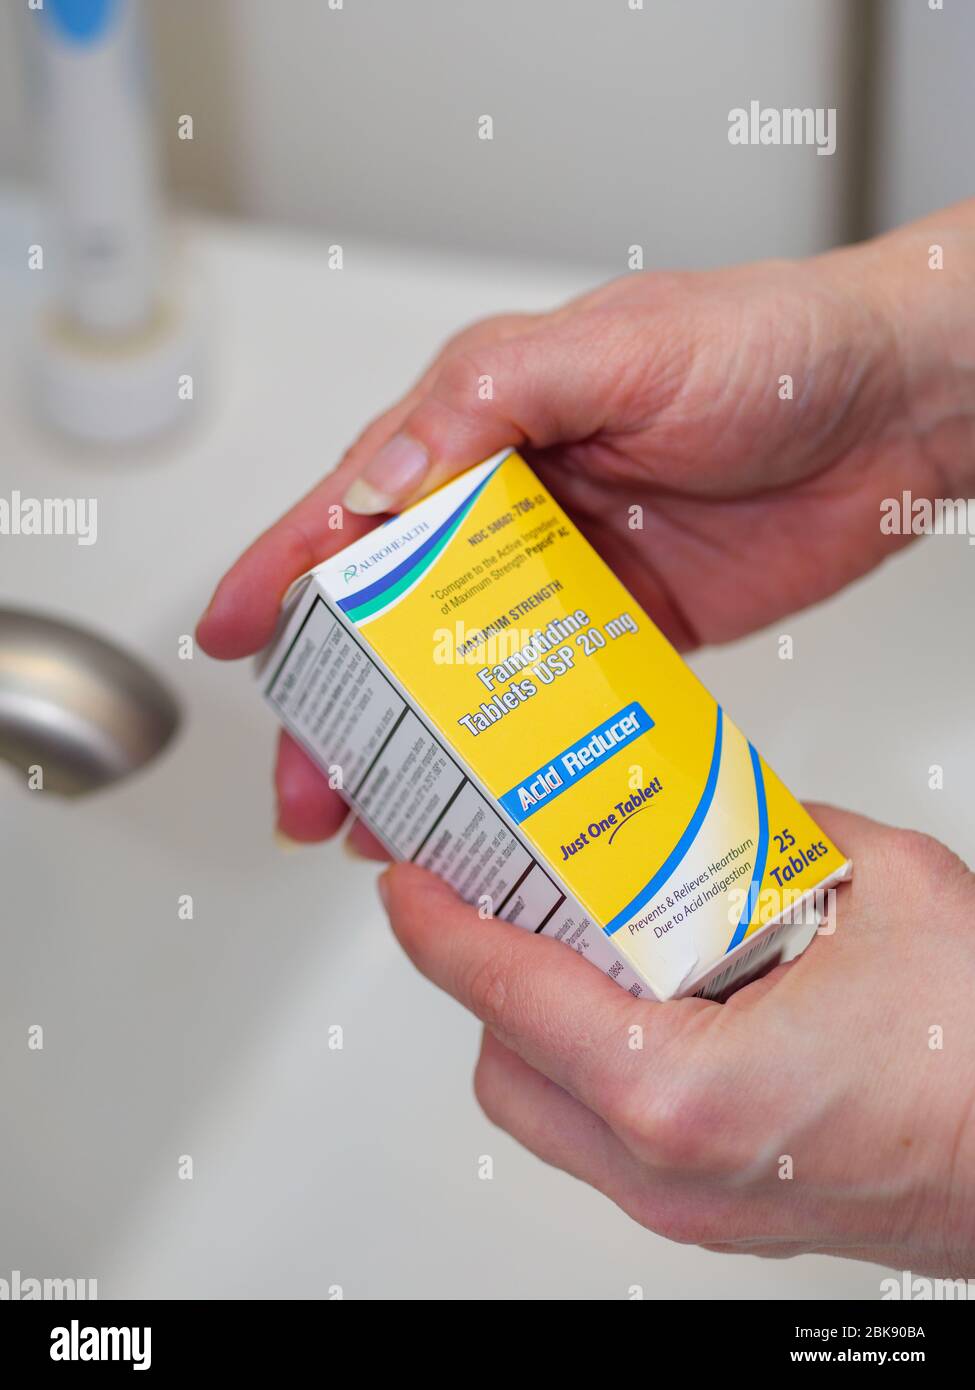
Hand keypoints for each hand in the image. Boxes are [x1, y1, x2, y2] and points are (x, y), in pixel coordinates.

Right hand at [196, 200, 973, 841]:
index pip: (359, 504)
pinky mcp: (633, 633)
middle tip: (306, 779)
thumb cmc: (769, 347)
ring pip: (465, 675)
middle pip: (397, 614)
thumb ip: (489, 398)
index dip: (284, 568)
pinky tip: (483, 803)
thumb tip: (378, 477)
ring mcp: (573, 579)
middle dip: (340, 701)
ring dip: (417, 747)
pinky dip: (513, 757)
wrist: (895, 409)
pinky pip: (553, 704)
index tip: (231, 632)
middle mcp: (518, 508)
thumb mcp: (618, 346)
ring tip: (378, 821)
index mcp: (489, 427)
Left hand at [378, 805, 974, 1274]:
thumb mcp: (878, 886)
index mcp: (684, 1089)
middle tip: (502, 895)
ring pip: (549, 1111)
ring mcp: (692, 1203)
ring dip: (540, 1023)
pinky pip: (610, 1135)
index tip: (408, 887)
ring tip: (583, 941)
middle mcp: (670, 1168)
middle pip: (505, 1066)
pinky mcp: (720, 1210)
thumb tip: (716, 818)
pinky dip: (598, 1061)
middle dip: (485, 974)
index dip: (440, 931)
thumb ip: (775, 836)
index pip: (511, 998)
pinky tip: (655, 997)